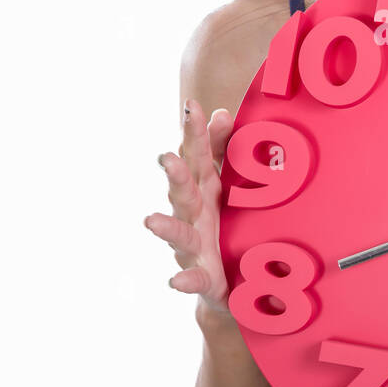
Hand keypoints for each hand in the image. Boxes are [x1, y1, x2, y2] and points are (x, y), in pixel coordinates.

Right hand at [143, 97, 235, 315]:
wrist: (236, 277)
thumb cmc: (229, 221)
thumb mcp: (230, 183)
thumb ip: (225, 149)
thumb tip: (221, 112)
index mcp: (205, 186)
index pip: (197, 155)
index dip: (194, 131)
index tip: (192, 105)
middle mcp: (194, 213)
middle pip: (184, 190)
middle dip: (175, 175)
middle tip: (165, 158)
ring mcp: (195, 245)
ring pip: (180, 233)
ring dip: (165, 227)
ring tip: (150, 221)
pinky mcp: (203, 277)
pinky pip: (193, 279)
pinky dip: (185, 280)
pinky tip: (175, 281)